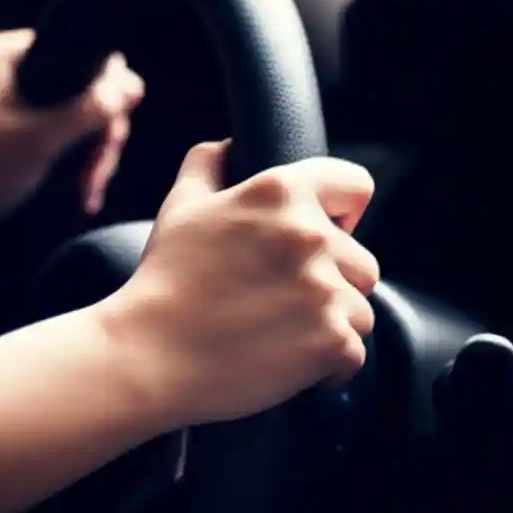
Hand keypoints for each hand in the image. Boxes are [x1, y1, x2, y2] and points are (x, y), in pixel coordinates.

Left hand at [0, 29, 144, 220]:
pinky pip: (60, 139)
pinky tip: (81, 194)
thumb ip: (90, 110)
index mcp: (6, 55)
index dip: (106, 97)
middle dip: (99, 138)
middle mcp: (8, 71)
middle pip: (85, 92)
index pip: (81, 56)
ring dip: (91, 158)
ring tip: (88, 191)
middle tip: (97, 174)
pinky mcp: (13, 133)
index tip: (108, 138)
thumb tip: (133, 85)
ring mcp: (11, 103)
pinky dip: (75, 166)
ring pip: (77, 120)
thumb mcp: (39, 139)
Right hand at [97, 141, 379, 426]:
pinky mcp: (332, 341)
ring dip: (332, 325)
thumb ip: (210, 163)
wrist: (149, 356)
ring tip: (284, 334)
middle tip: (287, 301)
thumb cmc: (164, 281)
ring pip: (361, 310)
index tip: (329, 235)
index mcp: (282, 193)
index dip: (344, 213)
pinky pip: (354, 354)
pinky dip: (330, 365)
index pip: (356, 186)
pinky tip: (291, 364)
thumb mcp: (181, 206)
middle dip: (335, 282)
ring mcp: (326, 291)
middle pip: (363, 262)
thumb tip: (231, 147)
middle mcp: (312, 236)